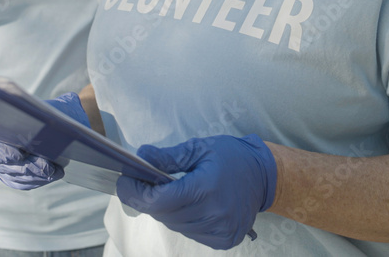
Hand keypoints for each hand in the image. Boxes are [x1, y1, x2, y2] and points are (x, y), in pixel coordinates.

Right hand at [0, 92, 90, 189]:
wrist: (53, 121)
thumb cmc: (40, 110)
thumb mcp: (38, 107)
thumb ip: (35, 112)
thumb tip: (43, 122)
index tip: (18, 154)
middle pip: (1, 166)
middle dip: (25, 167)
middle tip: (44, 165)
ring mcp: (0, 166)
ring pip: (14, 177)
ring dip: (34, 175)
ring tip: (52, 169)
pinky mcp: (14, 176)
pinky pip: (23, 183)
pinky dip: (39, 179)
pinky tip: (54, 173)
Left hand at [115, 134, 276, 249]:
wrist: (265, 176)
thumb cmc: (232, 157)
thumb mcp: (199, 148)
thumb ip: (168, 157)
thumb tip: (140, 157)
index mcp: (207, 187)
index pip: (159, 201)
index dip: (135, 193)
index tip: (123, 182)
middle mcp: (214, 213)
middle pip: (164, 214)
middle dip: (148, 198)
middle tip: (143, 183)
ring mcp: (221, 230)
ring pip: (175, 225)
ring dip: (167, 210)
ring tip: (172, 192)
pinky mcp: (224, 239)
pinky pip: (191, 233)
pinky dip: (183, 220)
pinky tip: (190, 205)